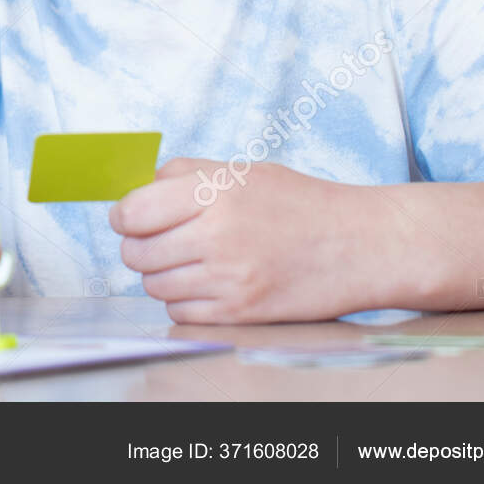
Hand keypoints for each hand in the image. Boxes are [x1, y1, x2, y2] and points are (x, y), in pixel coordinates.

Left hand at [110, 157, 380, 323]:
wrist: (360, 244)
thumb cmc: (300, 203)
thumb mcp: (242, 171)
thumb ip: (186, 174)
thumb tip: (136, 188)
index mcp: (215, 191)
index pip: (133, 211)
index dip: (123, 215)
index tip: (129, 217)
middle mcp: (218, 235)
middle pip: (136, 251)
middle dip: (137, 246)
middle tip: (155, 241)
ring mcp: (229, 278)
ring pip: (154, 285)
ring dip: (160, 275)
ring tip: (186, 261)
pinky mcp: (240, 311)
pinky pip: (180, 312)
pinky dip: (182, 300)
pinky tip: (204, 283)